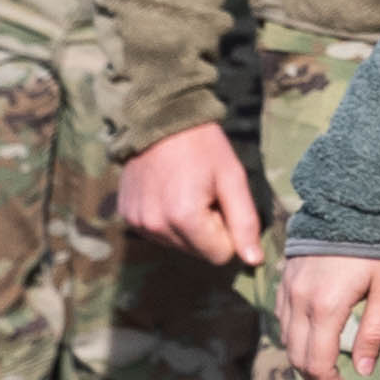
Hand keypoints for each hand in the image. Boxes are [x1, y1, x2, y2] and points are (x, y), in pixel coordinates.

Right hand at [116, 122, 263, 270]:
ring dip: (187, 225)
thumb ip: (245, 222)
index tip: (220, 200)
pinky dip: (166, 219)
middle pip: (197, 252)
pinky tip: (167, 192)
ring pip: (177, 245)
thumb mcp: (233, 178)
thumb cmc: (204, 146)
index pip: (220, 255)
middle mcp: (156, 226)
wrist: (161, 118)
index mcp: (184, 217)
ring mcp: (137, 223)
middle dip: (207, 229)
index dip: (227, 230)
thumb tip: (254, 261)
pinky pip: (157, 234)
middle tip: (203, 193)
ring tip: (185, 189)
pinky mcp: (126, 216)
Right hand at [277, 250, 379, 379]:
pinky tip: (315, 343)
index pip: (319, 364)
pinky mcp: (285, 281)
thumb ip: (374, 331)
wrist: (352, 204)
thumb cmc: (378, 247)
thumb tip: (363, 370)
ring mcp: (288, 292)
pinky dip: (296, 340)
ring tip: (329, 371)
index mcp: (327, 308)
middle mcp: (300, 303)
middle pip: (299, 359)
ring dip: (306, 362)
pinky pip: (283, 321)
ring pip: (288, 342)